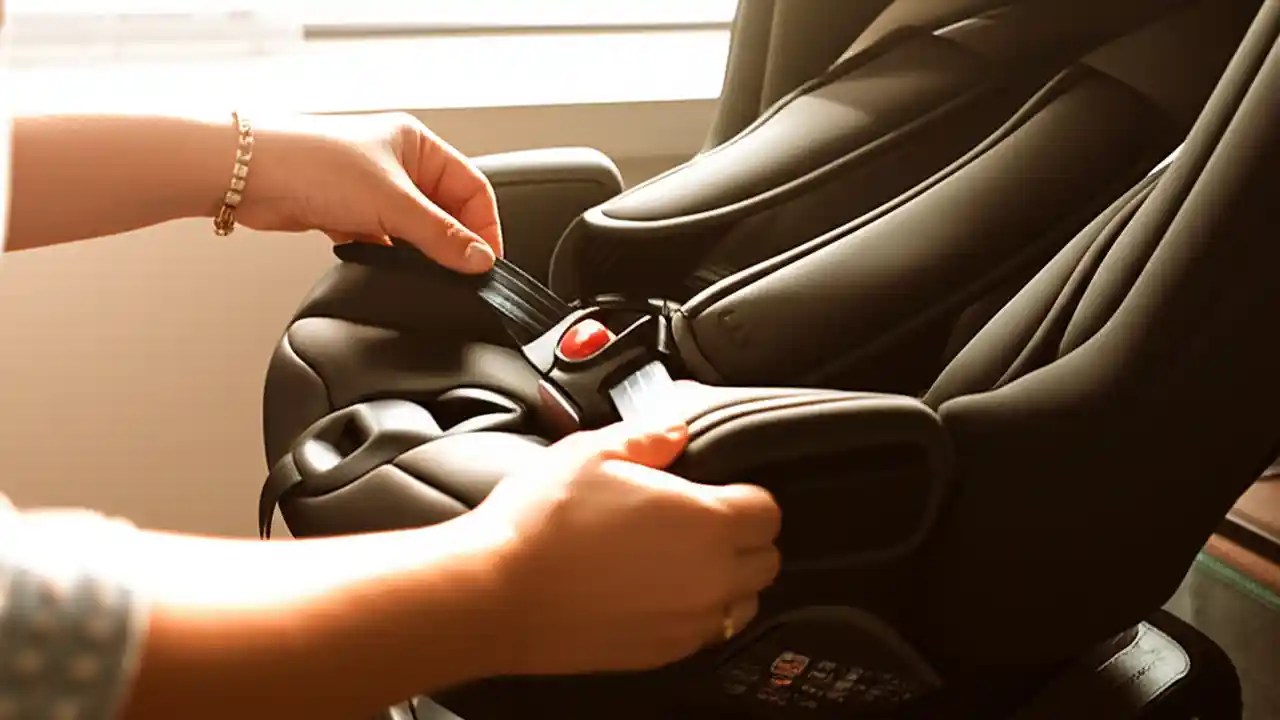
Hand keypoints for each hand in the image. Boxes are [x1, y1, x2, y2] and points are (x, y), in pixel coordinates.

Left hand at [236, 112, 500, 273]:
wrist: (246, 174)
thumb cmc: (312, 162)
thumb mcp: (391, 202)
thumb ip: (440, 236)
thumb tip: (479, 259)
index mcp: (417, 143)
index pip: (472, 187)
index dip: (485, 226)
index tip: (486, 262)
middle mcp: (397, 162)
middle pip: (445, 210)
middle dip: (451, 241)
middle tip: (459, 273)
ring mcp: (370, 188)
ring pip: (413, 228)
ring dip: (417, 250)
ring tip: (419, 269)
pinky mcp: (346, 212)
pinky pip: (383, 240)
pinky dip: (387, 254)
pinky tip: (383, 264)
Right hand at [472, 420, 782, 675]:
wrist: (495, 595)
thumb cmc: (541, 522)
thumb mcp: (593, 452)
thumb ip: (649, 437)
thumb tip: (676, 428)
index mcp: (707, 522)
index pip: (768, 510)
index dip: (745, 495)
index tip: (719, 489)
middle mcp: (711, 578)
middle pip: (766, 560)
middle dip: (745, 539)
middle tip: (702, 521)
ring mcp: (688, 622)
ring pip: (742, 602)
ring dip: (727, 580)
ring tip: (683, 560)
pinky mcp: (662, 653)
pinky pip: (705, 634)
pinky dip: (694, 613)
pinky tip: (655, 592)